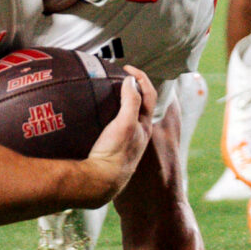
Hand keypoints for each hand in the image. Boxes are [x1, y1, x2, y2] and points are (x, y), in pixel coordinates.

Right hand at [80, 66, 155, 201]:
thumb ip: (130, 101)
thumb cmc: (115, 154)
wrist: (101, 182)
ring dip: (125, 100)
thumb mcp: (124, 124)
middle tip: (122, 76)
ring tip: (111, 91)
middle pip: (143, 104)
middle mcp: (139, 133)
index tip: (126, 67)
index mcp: (145, 126)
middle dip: (136, 87)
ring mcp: (127, 141)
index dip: (140, 77)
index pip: (149, 94)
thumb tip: (130, 80)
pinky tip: (100, 114)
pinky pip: (118, 124)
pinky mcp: (115, 148)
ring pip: (131, 114)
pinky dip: (114, 113)